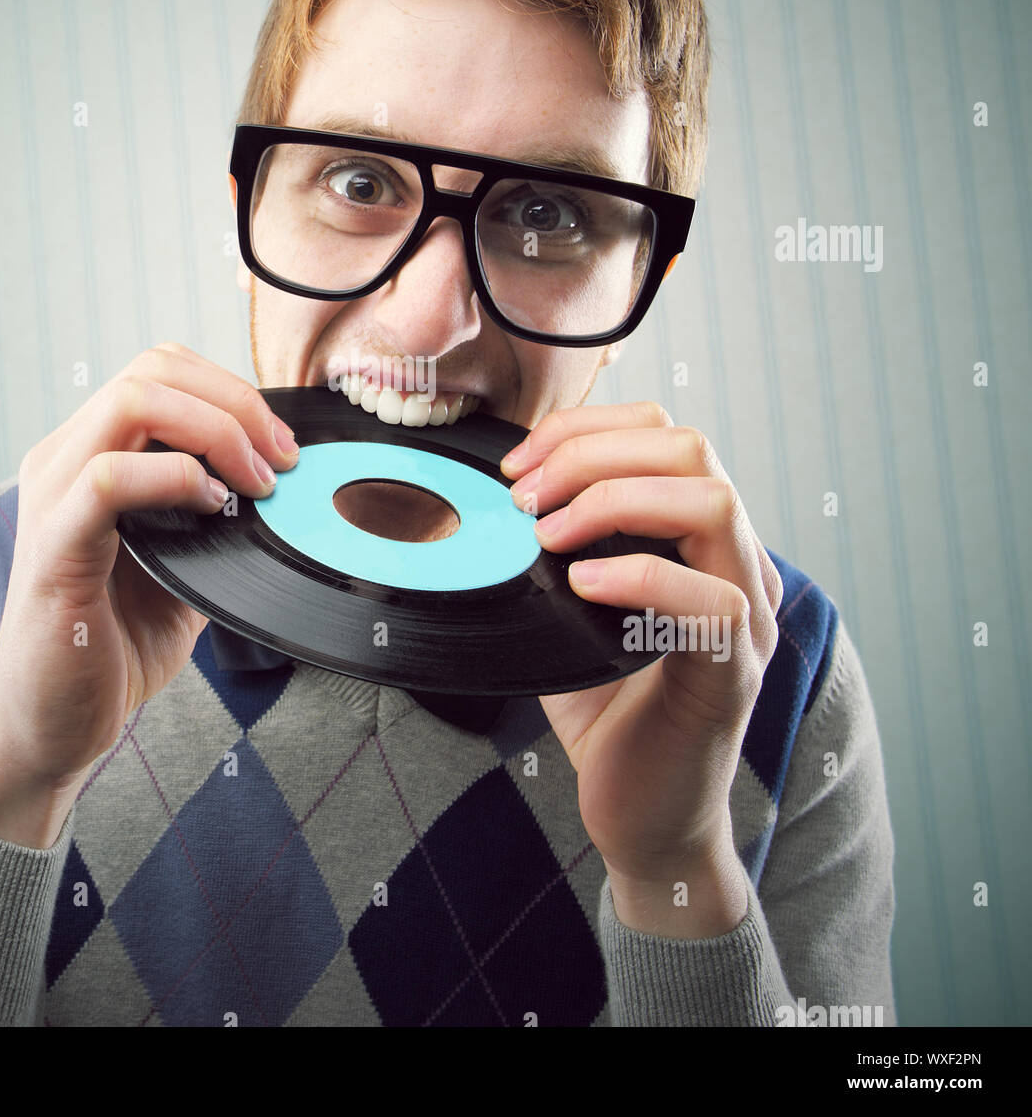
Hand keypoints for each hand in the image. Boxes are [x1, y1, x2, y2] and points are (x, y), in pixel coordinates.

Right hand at [0, 342, 298, 845]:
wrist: (58, 726)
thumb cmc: (117, 644)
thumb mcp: (187, 562)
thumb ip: (217, 512)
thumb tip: (284, 480)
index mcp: (89, 453)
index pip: (161, 370)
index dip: (232, 391)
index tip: (282, 446)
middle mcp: (62, 459)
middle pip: (152, 370)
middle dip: (236, 402)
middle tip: (282, 460)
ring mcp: (51, 497)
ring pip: (132, 402)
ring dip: (216, 431)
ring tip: (255, 482)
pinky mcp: (52, 546)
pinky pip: (110, 477)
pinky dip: (175, 478)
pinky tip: (213, 509)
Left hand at [501, 401, 783, 936]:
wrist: (643, 815)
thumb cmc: (608, 708)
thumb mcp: (570, 607)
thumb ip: (557, 547)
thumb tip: (497, 493)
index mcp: (701, 537)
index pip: (665, 434)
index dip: (586, 429)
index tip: (518, 463)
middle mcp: (738, 563)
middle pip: (691, 449)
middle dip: (591, 454)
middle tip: (524, 496)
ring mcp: (747, 616)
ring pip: (714, 504)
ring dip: (615, 502)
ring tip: (547, 534)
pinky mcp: (735, 673)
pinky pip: (715, 603)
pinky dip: (642, 578)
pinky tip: (583, 585)